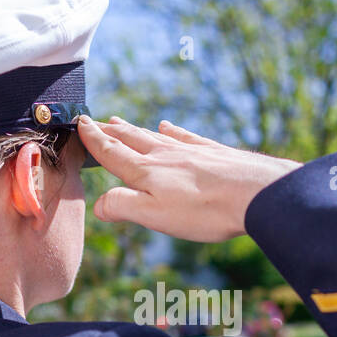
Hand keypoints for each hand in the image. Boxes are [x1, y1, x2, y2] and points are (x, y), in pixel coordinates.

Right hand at [76, 115, 301, 241]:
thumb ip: (123, 206)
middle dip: (110, 131)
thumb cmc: (204, 210)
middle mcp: (165, 155)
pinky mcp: (213, 152)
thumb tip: (98, 204)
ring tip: (121, 121)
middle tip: (95, 121)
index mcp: (146, 172)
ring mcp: (190, 150)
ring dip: (135, 128)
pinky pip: (185, 136)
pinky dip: (172, 130)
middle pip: (131, 139)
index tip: (80, 124)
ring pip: (155, 135)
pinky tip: (168, 126)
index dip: (94, 139)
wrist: (256, 193)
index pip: (113, 152)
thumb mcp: (155, 215)